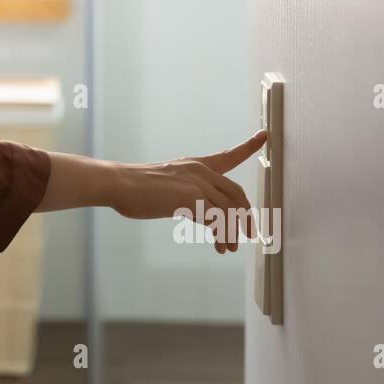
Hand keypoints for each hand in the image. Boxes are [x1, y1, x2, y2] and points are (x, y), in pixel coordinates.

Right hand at [111, 130, 267, 253]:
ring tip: (229, 247)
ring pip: (231, 209)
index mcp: (194, 165)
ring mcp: (197, 183)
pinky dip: (224, 235)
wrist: (119, 184)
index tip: (264, 135)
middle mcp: (200, 170)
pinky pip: (220, 220)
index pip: (228, 155)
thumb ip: (186, 196)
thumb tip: (199, 214)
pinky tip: (221, 246)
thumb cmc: (135, 189)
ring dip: (233, 232)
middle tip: (249, 233)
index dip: (248, 146)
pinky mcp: (193, 198)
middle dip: (246, 215)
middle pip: (236, 193)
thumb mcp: (167, 188)